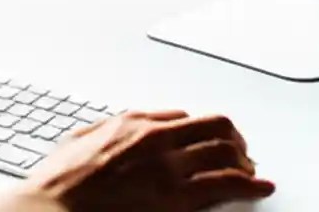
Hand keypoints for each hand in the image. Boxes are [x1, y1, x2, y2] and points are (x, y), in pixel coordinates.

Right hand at [0, 110, 274, 211]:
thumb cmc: (56, 186)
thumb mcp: (77, 140)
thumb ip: (105, 130)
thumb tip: (123, 124)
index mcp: (133, 123)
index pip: (183, 117)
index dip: (201, 130)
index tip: (207, 139)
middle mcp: (157, 139)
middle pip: (214, 126)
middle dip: (233, 138)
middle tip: (240, 152)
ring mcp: (169, 169)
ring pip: (226, 152)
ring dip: (245, 160)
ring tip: (252, 172)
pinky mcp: (178, 200)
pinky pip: (226, 185)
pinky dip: (251, 185)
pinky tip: (262, 188)